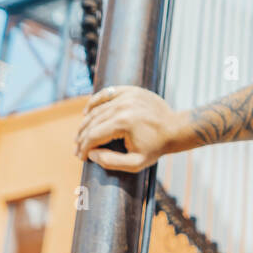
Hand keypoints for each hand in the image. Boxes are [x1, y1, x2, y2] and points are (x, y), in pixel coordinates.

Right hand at [74, 85, 192, 171]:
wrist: (175, 128)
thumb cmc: (156, 147)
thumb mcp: (136, 163)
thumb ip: (111, 161)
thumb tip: (91, 154)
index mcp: (123, 123)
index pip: (93, 136)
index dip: (83, 148)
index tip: (80, 157)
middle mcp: (122, 106)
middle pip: (92, 122)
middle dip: (82, 137)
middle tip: (77, 149)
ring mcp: (126, 95)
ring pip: (97, 109)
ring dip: (85, 123)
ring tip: (80, 136)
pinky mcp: (130, 90)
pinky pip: (106, 94)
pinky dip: (94, 102)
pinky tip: (87, 113)